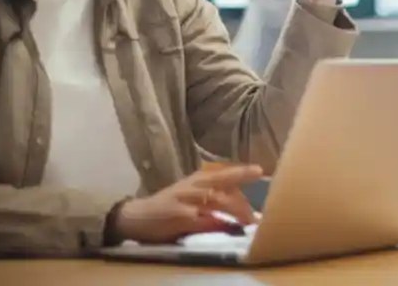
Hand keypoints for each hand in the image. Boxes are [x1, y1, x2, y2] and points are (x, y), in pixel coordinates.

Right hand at [114, 164, 263, 243]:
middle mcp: (193, 185)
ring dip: (235, 210)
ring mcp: (185, 199)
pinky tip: (225, 226)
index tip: (260, 171)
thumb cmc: (170, 205)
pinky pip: (202, 219)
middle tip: (255, 216)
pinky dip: (216, 222)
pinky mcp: (178, 216)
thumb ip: (215, 197)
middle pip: (224, 184)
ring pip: (216, 199)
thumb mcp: (192, 195)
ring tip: (247, 221)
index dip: (243, 172)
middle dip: (242, 199)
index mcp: (199, 178)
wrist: (137, 216)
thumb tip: (243, 207)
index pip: (225, 173)